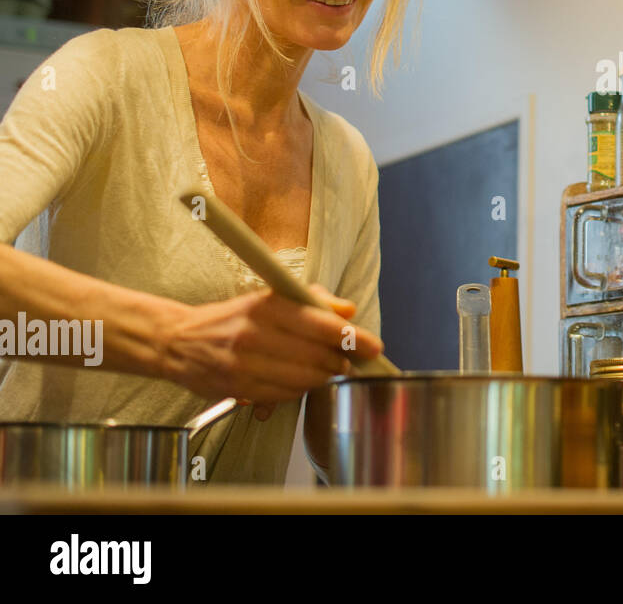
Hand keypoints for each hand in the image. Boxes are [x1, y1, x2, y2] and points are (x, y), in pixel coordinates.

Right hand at [160, 283, 383, 404]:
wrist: (178, 341)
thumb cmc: (233, 317)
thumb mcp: (270, 297)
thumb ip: (314, 300)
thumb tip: (347, 309)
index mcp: (267, 305)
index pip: (320, 323)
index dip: (352, 337)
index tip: (373, 346)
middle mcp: (254, 333)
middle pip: (316, 356)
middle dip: (340, 361)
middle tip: (347, 362)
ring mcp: (243, 363)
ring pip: (303, 379)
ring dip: (322, 378)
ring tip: (326, 371)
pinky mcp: (237, 387)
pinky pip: (283, 395)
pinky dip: (298, 391)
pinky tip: (298, 382)